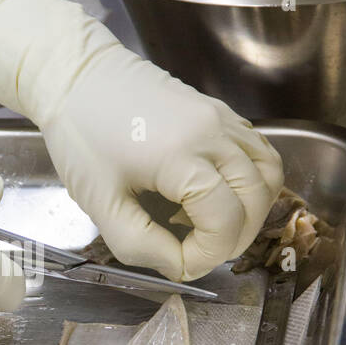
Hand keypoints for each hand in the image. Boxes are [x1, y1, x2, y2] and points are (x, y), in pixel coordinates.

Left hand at [37, 51, 283, 280]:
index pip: (225, 223)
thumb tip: (177, 266)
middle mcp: (213, 134)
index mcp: (181, 158)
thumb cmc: (81, 137)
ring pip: (269, 175)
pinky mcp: (221, 111)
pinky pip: (259, 151)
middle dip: (233, 239)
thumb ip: (139, 245)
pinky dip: (252, 182)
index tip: (180, 265)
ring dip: (251, 211)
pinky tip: (218, 194)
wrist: (76, 77)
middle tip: (197, 251)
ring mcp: (222, 118)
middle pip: (255, 201)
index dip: (207, 257)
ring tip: (212, 226)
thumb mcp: (100, 204)